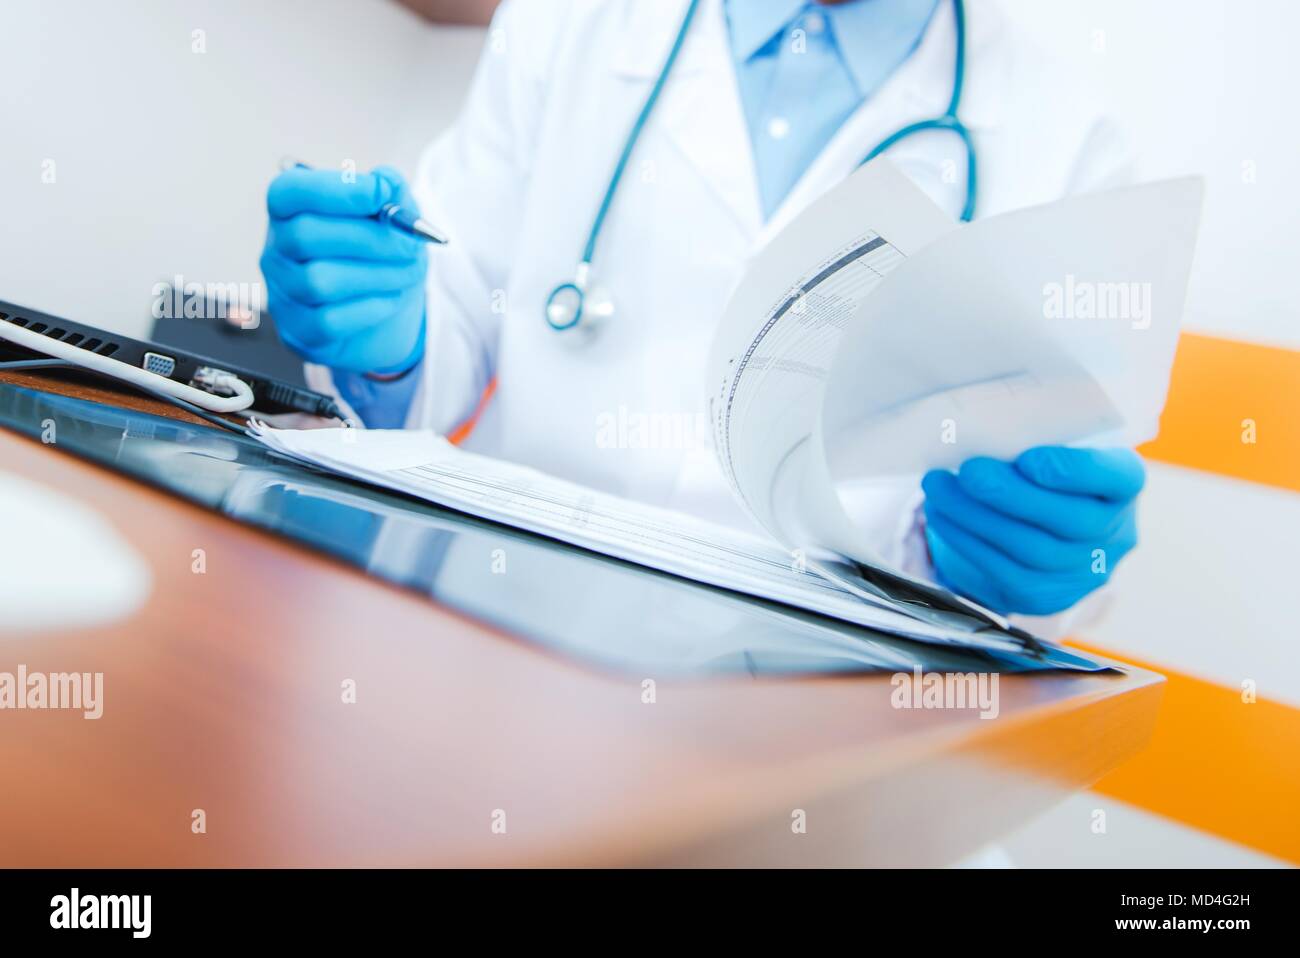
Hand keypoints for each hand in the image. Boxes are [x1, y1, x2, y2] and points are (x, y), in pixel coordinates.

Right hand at [261, 166, 427, 373]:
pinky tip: (390, 299)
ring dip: (377, 275)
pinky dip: (369, 308)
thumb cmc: (383, 253)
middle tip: (411, 246)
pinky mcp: (298, 332)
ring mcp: (281, 293)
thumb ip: (392, 192)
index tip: (383, 192)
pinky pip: (329, 320)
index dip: (335, 189)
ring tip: (409, 272)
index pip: (290, 191)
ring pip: (318, 281)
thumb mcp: (394, 216)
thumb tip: (386, 182)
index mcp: (290, 210)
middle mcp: (276, 250)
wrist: (388, 313)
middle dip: (370, 239)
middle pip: (305, 236)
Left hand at [921, 446, 1144, 615]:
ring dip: (976, 517)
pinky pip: (1002, 571)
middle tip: (970, 471)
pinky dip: (965, 540)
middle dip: (1012, 495)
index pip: (1118, 477)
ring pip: (1030, 550)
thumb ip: (1034, 439)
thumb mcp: (1052, 446)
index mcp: (1122, 484)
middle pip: (1069, 520)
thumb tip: (984, 433)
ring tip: (939, 487)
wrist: (1035, 526)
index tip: (1030, 458)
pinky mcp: (1042, 595)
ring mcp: (1081, 572)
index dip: (1077, 471)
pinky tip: (942, 516)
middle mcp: (1113, 533)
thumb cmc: (1039, 471)